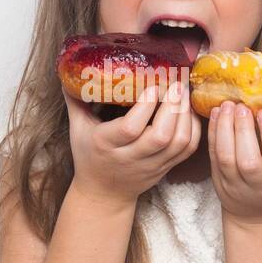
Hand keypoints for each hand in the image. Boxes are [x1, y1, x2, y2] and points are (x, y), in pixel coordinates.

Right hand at [64, 80, 200, 206]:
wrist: (104, 195)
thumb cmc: (89, 156)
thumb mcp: (77, 129)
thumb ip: (75, 99)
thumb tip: (68, 67)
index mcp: (106, 145)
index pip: (131, 128)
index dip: (146, 106)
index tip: (153, 84)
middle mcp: (131, 157)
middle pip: (160, 136)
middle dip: (172, 106)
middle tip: (176, 81)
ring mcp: (151, 165)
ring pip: (178, 143)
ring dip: (185, 115)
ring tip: (184, 92)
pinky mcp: (166, 169)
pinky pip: (187, 150)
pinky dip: (193, 128)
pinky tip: (189, 110)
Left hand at [207, 100, 261, 224]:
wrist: (255, 213)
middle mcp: (260, 186)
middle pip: (248, 160)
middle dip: (243, 130)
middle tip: (242, 106)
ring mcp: (236, 186)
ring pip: (226, 158)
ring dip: (224, 129)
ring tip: (228, 106)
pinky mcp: (218, 182)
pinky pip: (213, 156)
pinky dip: (213, 134)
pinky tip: (216, 114)